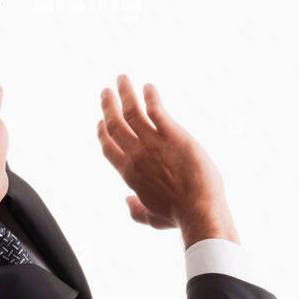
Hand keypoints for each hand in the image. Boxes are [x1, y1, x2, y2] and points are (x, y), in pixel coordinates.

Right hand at [97, 75, 238, 245]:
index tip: (100, 121)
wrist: (198, 209)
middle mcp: (136, 154)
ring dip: (125, 93)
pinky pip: (156, 109)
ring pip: (132, 111)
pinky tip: (149, 87)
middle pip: (115, 124)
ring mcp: (152, 142)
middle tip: (106, 92)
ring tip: (122, 79)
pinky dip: (150, 96)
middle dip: (109, 105)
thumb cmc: (178, 216)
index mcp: (129, 173)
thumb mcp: (152, 219)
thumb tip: (127, 202)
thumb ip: (136, 211)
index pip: (109, 148)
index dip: (102, 133)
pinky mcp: (172, 134)